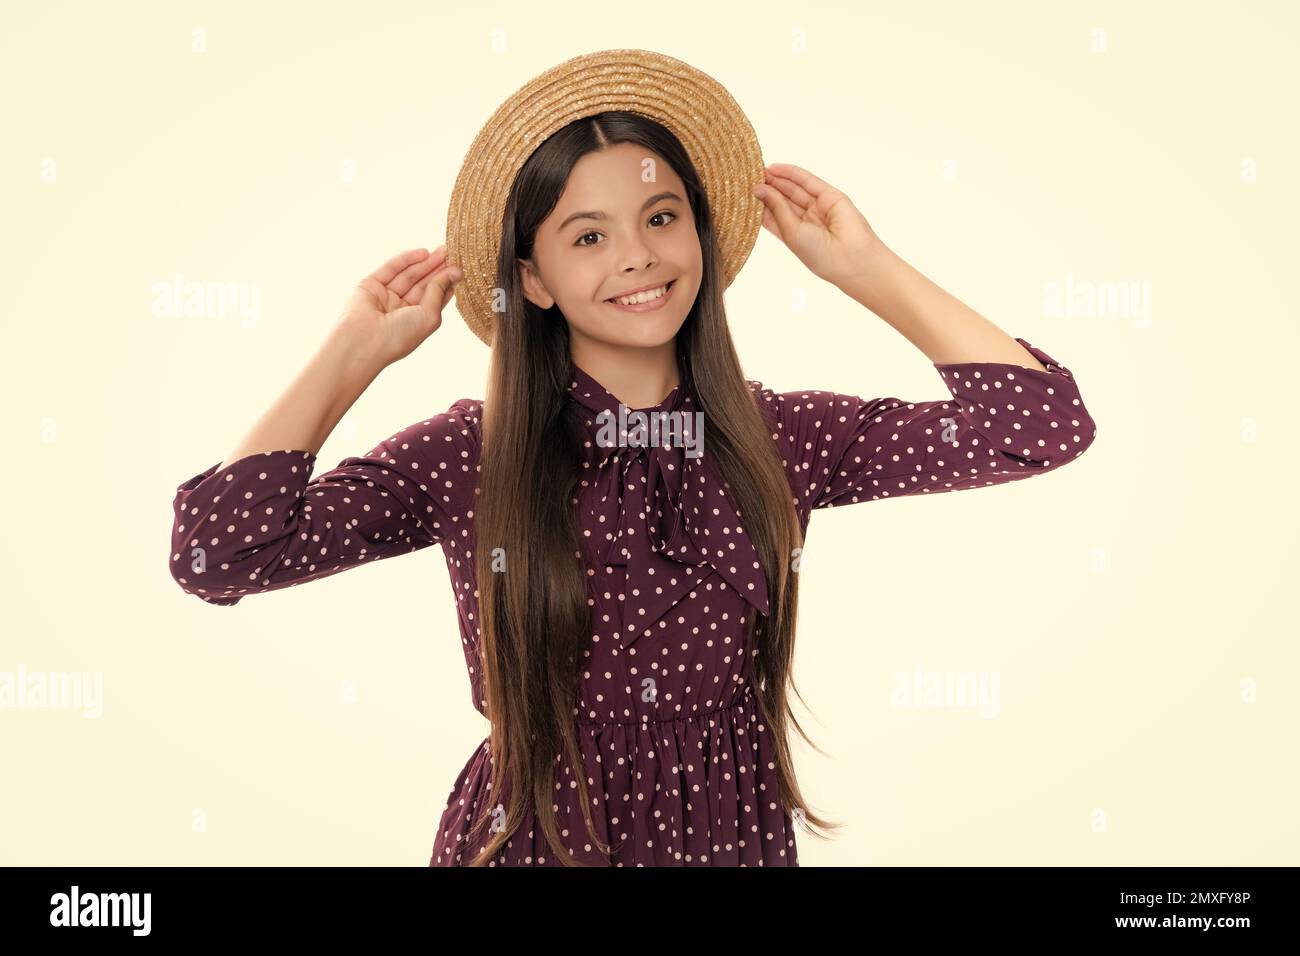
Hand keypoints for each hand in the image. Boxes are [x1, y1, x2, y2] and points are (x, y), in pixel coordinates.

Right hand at [337, 246, 462, 366]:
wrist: (365, 342)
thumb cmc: (399, 337)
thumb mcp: (429, 315)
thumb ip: (439, 291)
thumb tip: (454, 272)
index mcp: (416, 321)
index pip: (434, 297)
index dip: (446, 282)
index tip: (459, 268)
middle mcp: (401, 308)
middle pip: (423, 284)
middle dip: (437, 268)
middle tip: (452, 253)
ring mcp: (385, 296)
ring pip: (409, 274)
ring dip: (426, 262)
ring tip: (443, 250)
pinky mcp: (370, 285)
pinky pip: (391, 268)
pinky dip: (406, 259)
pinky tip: (423, 253)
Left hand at [752, 163, 884, 287]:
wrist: (849, 258)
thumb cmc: (818, 254)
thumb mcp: (790, 231)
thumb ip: (776, 207)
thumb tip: (758, 188)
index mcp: (793, 234)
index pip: (772, 215)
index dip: (758, 203)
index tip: (742, 192)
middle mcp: (805, 220)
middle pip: (781, 200)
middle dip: (766, 188)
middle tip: (747, 176)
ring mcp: (818, 207)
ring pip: (793, 189)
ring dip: (776, 179)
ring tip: (758, 169)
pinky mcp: (829, 195)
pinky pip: (808, 181)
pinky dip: (791, 173)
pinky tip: (775, 168)